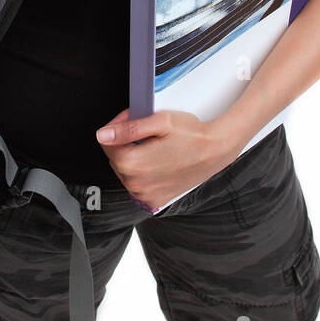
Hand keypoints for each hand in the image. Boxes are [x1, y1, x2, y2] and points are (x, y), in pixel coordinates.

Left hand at [94, 108, 234, 211]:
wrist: (215, 151)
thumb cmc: (192, 135)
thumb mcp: (160, 122)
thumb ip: (128, 128)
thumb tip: (103, 134)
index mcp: (132, 162)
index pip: (107, 142)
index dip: (117, 127)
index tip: (131, 120)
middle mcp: (135, 183)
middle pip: (115, 157)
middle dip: (125, 142)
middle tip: (146, 132)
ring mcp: (145, 194)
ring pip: (125, 171)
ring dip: (133, 158)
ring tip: (154, 147)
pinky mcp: (154, 200)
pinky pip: (137, 184)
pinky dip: (143, 173)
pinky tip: (157, 163)